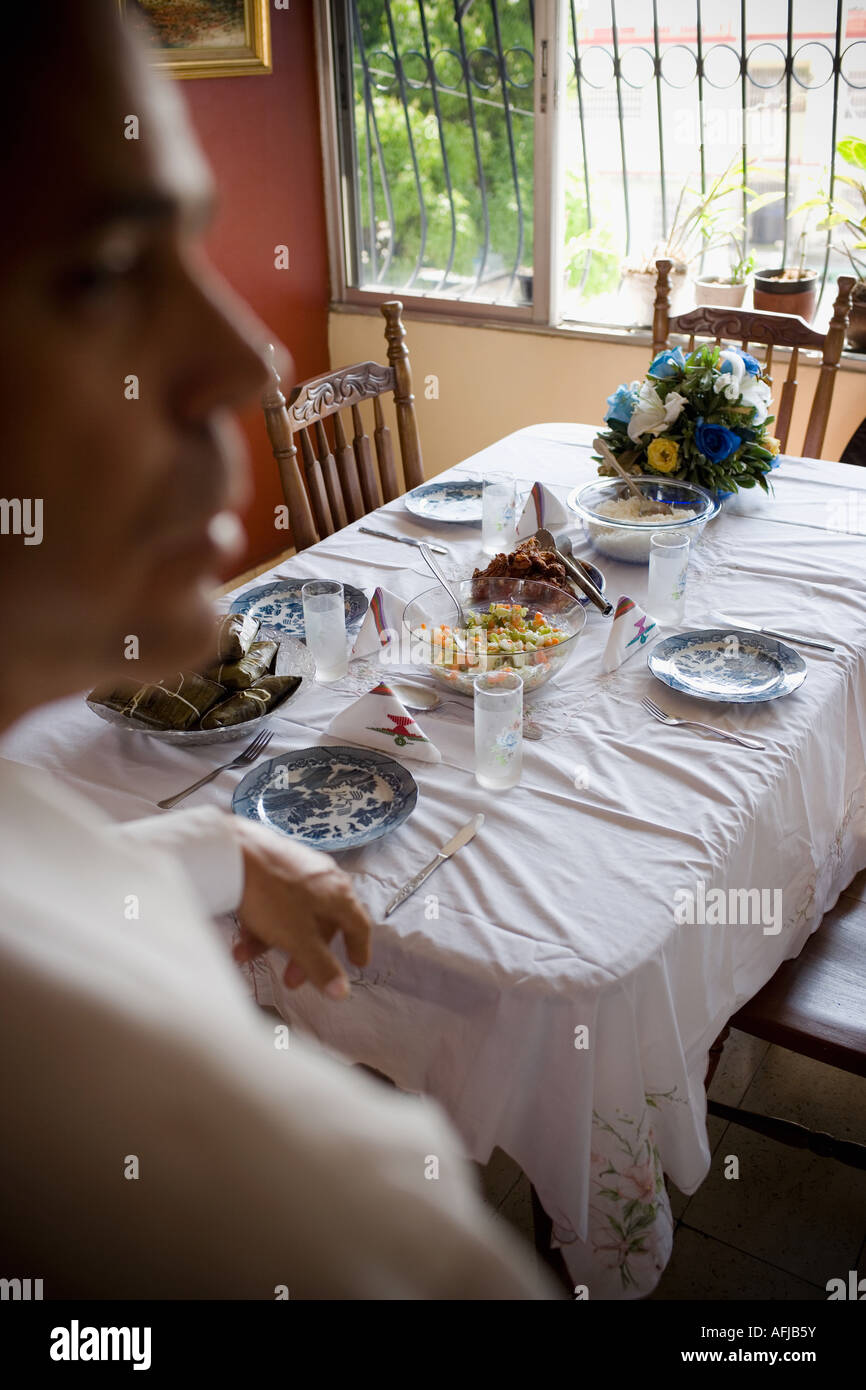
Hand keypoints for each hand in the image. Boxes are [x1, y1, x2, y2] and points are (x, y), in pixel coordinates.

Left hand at [230, 818, 372, 998]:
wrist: (232, 852)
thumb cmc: (272, 895)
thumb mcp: (298, 938)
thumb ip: (321, 966)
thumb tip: (342, 992)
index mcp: (339, 893)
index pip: (359, 925)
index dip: (359, 948)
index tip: (356, 964)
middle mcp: (323, 878)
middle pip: (323, 923)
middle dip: (306, 955)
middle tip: (292, 980)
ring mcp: (297, 869)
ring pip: (294, 914)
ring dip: (275, 941)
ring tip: (249, 957)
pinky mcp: (273, 866)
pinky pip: (274, 901)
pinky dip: (262, 922)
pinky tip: (240, 940)